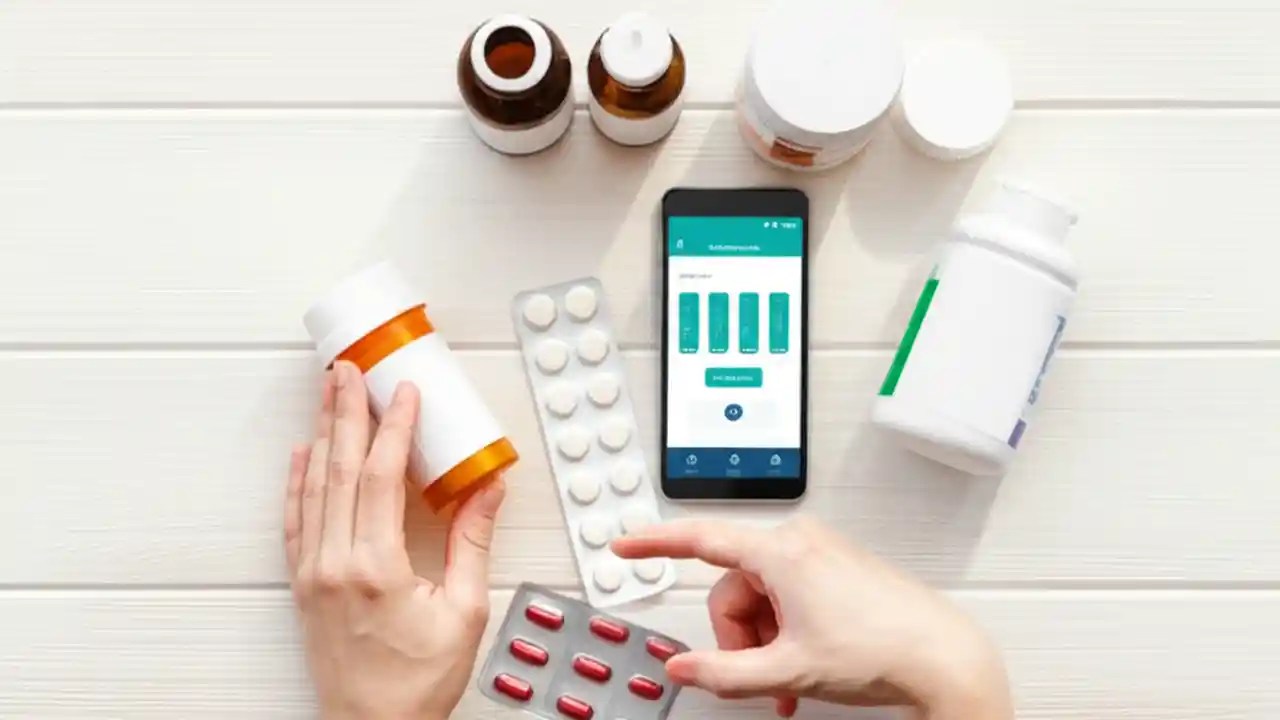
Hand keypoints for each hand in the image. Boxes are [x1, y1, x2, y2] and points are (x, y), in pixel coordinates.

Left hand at [284, 362, 505, 719]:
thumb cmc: (416, 685)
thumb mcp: (464, 613)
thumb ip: (473, 543)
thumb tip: (487, 490)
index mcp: (376, 566)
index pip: (381, 477)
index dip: (394, 428)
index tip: (405, 393)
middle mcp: (335, 563)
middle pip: (339, 469)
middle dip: (346, 412)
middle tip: (350, 370)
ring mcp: (314, 573)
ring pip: (315, 486)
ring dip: (322, 434)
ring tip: (329, 394)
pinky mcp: (304, 585)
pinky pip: (295, 520)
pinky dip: (297, 482)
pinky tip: (301, 455)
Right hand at [612, 517, 1012, 719]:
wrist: (942, 656)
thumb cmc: (880, 650)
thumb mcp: (789, 671)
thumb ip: (724, 673)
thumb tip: (682, 667)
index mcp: (782, 552)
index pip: (701, 540)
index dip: (655, 544)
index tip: (625, 546)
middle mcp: (800, 541)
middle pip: (733, 588)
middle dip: (737, 637)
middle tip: (756, 677)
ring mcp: (820, 553)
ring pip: (760, 597)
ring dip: (763, 641)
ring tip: (786, 681)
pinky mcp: (835, 568)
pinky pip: (787, 596)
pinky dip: (784, 632)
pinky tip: (800, 665)